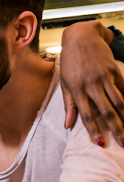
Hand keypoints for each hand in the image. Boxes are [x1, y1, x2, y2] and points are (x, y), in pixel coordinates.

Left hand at [60, 20, 123, 146]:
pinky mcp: (114, 71)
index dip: (94, 130)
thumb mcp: (65, 83)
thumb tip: (68, 126)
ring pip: (118, 102)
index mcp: (77, 90)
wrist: (80, 38)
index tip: (101, 143)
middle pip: (106, 111)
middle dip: (116, 129)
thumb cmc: (69, 63)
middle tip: (123, 144)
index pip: (86, 115)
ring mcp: (104, 78)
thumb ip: (68, 105)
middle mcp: (91, 85)